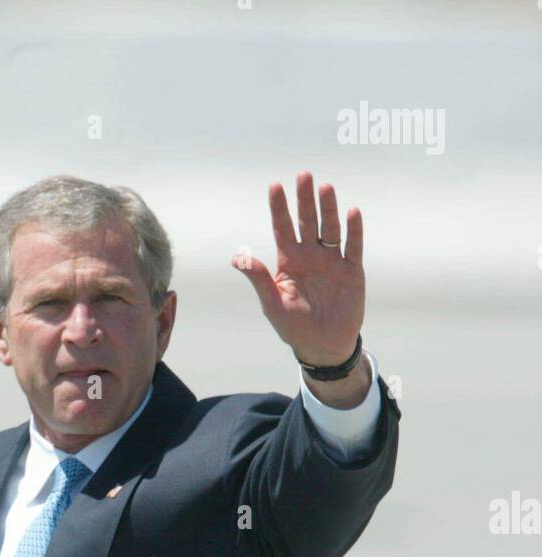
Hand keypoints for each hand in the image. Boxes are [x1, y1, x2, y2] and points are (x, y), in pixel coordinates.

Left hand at [231, 171, 364, 367]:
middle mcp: (311, 255)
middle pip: (307, 221)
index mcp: (289, 261)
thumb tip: (237, 258)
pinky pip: (353, 246)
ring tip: (325, 188)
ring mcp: (332, 261)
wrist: (323, 347)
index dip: (279, 208)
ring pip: (330, 229)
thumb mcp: (272, 304)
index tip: (275, 186)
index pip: (283, 228)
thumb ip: (259, 279)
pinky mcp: (352, 271)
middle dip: (304, 199)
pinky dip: (353, 230)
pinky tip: (352, 213)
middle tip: (303, 175)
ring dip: (328, 209)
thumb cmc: (294, 327)